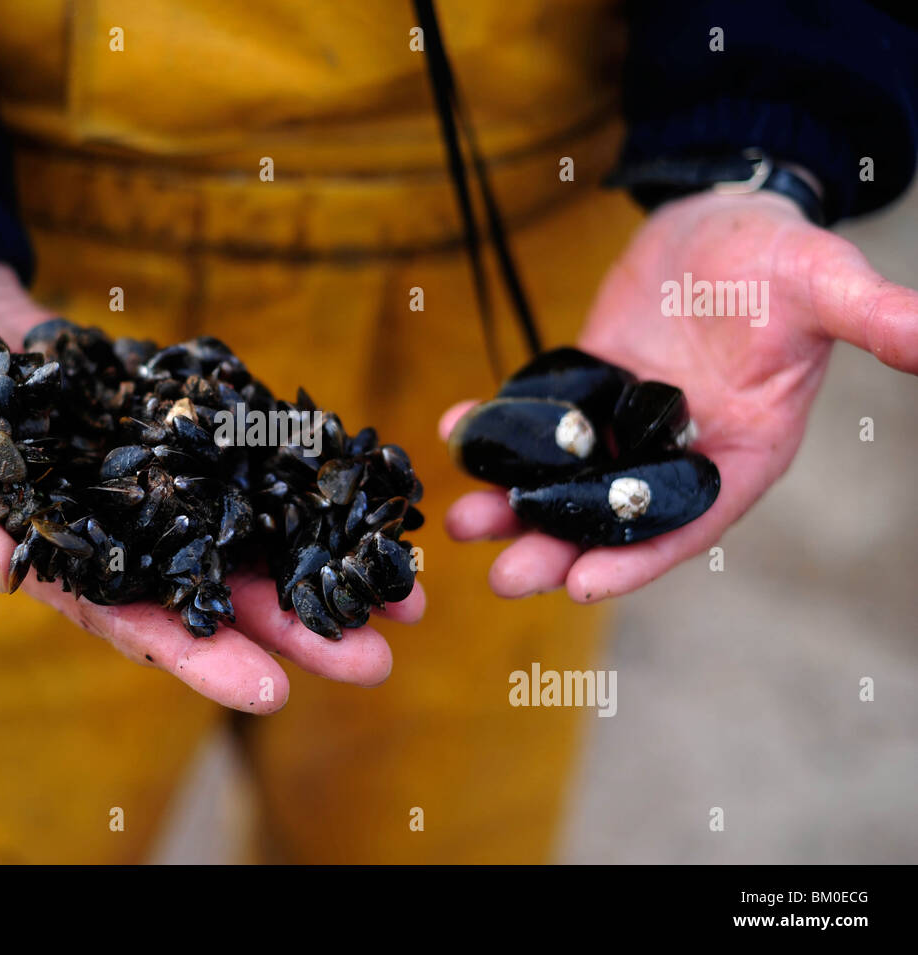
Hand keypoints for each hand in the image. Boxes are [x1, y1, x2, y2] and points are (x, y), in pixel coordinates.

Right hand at [0, 264, 423, 712]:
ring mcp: (181, 487)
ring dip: (331, 569)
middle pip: (227, 597)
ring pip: (264, 537)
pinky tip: (378, 502)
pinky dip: (322, 482)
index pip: (147, 624)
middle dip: (297, 633)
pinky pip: (270, 460)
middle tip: (373, 660)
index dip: (204, 658)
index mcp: (83, 567)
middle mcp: (145, 539)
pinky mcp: (206, 434)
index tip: (269, 690)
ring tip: (408, 602)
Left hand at [442, 191, 917, 602]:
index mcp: (739, 450)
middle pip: (611, 516)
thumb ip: (871, 319)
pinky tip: (455, 431)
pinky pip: (535, 421)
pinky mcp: (584, 391)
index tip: (583, 587)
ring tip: (462, 521)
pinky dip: (495, 430)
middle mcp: (675, 451)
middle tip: (503, 574)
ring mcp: (623, 425)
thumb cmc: (779, 255)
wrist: (720, 215)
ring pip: (563, 479)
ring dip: (513, 504)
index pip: (688, 520)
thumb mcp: (823, 282)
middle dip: (558, 547)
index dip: (638, 557)